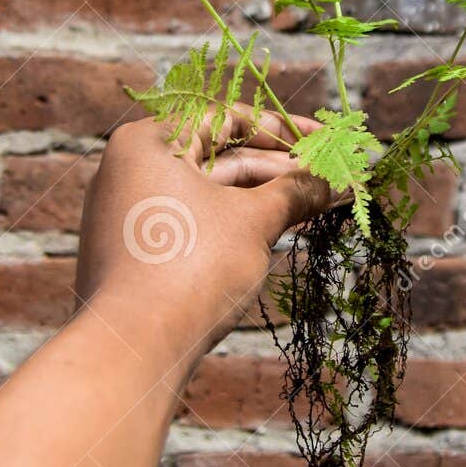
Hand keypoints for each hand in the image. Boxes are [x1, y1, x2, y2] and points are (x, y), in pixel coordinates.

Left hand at [74, 110, 334, 353]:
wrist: (134, 348)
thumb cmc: (192, 268)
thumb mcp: (254, 222)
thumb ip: (296, 192)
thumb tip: (334, 180)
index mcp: (149, 141)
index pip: (227, 118)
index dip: (283, 129)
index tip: (324, 141)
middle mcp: (131, 167)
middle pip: (220, 155)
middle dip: (280, 168)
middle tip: (331, 178)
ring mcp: (130, 210)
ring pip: (210, 192)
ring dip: (265, 197)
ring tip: (318, 204)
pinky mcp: (137, 249)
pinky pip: (194, 221)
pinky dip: (235, 223)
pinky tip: (282, 229)